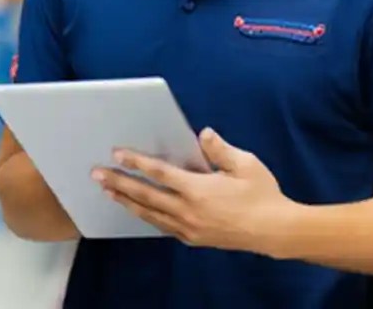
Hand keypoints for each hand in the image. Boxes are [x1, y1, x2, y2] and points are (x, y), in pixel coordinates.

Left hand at [93, 127, 295, 255]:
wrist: (275, 231)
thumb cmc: (263, 194)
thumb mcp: (246, 165)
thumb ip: (220, 149)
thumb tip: (203, 133)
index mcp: (198, 189)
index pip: (159, 173)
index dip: (136, 162)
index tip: (117, 153)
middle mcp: (188, 211)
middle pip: (145, 195)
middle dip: (119, 183)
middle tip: (97, 174)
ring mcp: (189, 227)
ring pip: (149, 214)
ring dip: (127, 201)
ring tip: (108, 192)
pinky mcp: (194, 238)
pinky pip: (163, 226)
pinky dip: (146, 216)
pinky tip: (137, 210)